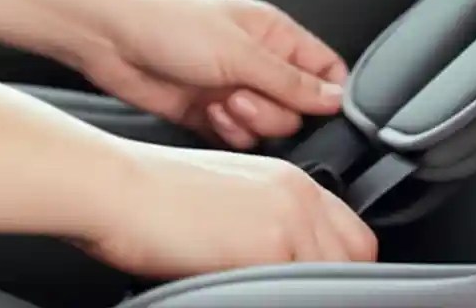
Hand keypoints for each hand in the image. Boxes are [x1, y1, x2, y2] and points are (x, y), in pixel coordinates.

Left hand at [73, 0, 348, 147]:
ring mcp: (234, 88)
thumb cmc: (168, 22)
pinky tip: (206, 114)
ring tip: (219, 102)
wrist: (110, 35)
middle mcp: (258, 62)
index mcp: (276, 35)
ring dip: (247, 123)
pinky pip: (237, 138)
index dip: (327, 95)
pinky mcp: (208, 113)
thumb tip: (335, 99)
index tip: (312, 109)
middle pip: (297, 108)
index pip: (326, 70)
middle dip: (271, 111)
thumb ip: (291, 81)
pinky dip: (226, 133)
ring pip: (267, 127)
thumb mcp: (240, 52)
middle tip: (242, 95)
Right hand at [79, 144, 376, 277]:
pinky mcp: (271, 247)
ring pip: (339, 273)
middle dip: (336, 280)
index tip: (317, 279)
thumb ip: (266, 221)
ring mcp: (289, 220)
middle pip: (357, 254)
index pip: (350, 231)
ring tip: (271, 292)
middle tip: (296, 292)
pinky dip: (288, 295)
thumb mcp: (226, 197)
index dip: (339, 263)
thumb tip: (279, 259)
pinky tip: (256, 293)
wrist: (118, 188)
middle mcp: (299, 194)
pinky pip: (307, 287)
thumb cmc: (151, 194)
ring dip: (312, 289)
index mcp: (289, 180)